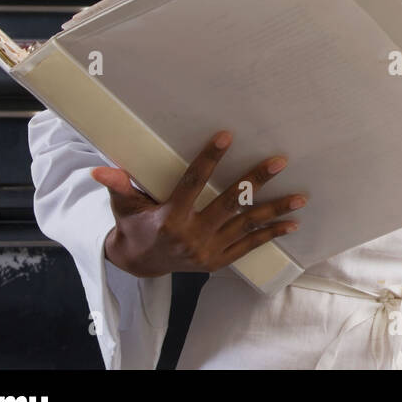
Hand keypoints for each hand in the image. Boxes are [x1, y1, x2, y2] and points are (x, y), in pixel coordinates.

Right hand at [91, 131, 303, 277]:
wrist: (139, 265)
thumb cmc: (134, 227)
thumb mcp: (124, 207)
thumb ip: (119, 187)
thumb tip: (101, 170)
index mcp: (171, 217)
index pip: (194, 182)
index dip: (209, 158)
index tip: (227, 136)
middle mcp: (193, 235)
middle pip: (230, 202)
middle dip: (256, 181)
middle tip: (279, 161)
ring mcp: (209, 250)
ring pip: (246, 225)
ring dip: (275, 209)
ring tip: (301, 196)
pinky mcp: (220, 260)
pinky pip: (250, 245)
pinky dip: (272, 234)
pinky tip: (293, 223)